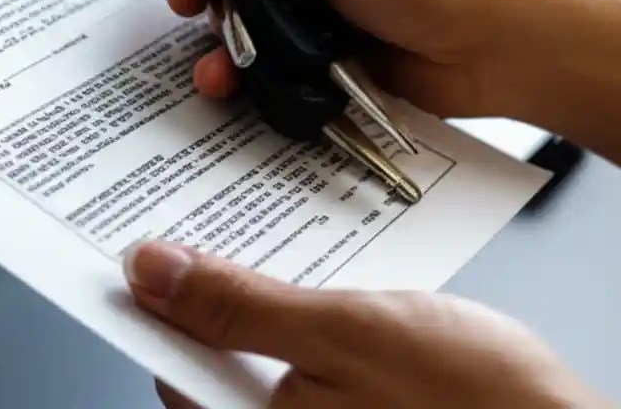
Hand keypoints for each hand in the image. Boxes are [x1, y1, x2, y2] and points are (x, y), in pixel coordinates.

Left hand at [124, 241, 605, 408]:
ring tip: (262, 247)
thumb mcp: (340, 332)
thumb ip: (237, 306)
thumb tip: (151, 273)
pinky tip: (312, 282)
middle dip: (206, 292)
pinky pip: (301, 363)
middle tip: (210, 229)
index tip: (144, 251)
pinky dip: (298, 319)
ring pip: (257, 355)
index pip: (169, 366)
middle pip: (210, 358)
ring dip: (255, 300)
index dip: (152, 302)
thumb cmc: (475, 403)